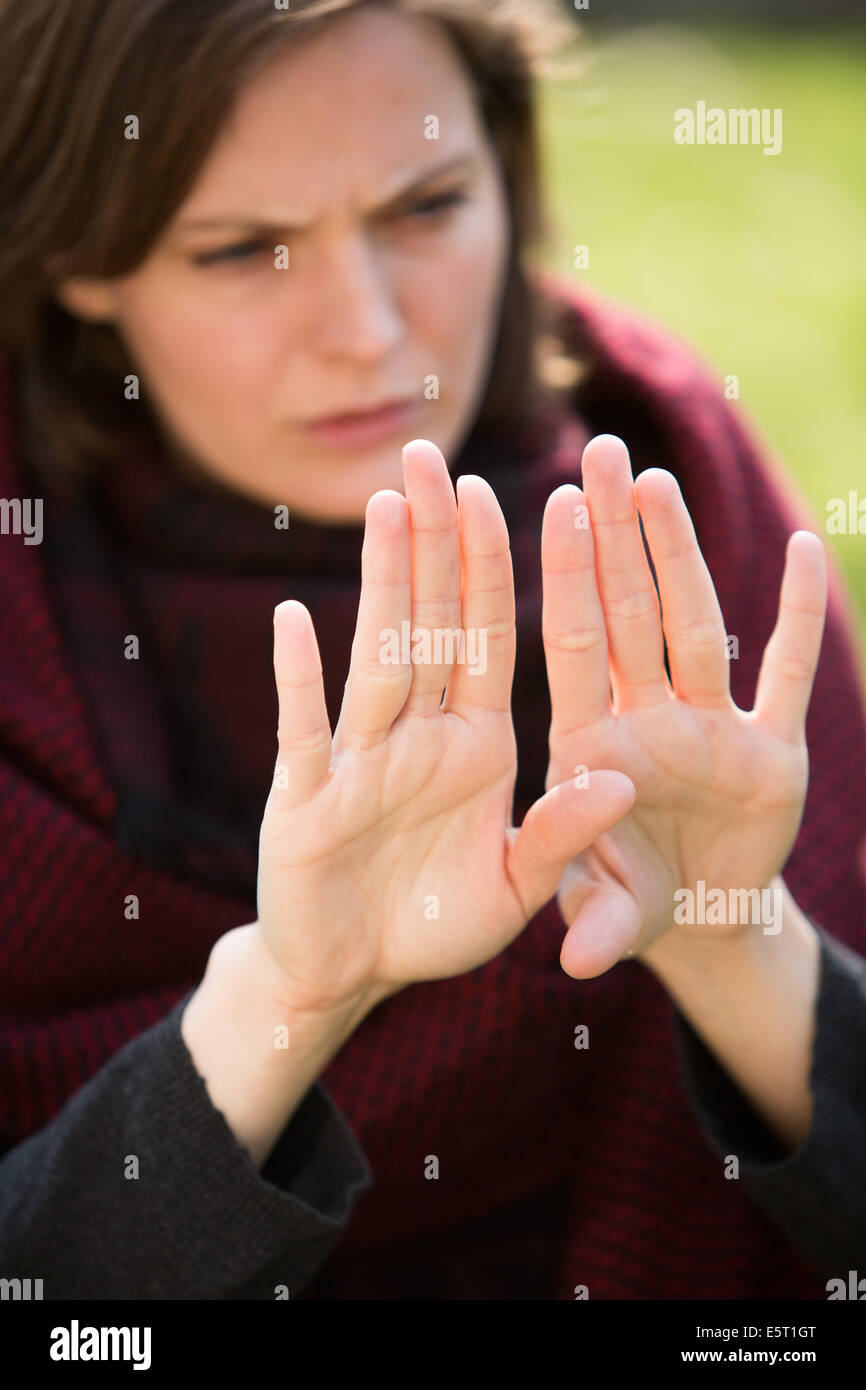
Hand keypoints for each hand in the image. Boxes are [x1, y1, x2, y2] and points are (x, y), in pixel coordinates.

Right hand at [255, 439, 634, 1017]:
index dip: (495, 570)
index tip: (503, 495)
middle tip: (430, 458)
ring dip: (383, 587)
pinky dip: (299, 683)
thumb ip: (562, 836)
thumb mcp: (515, 888)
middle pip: (429, 625)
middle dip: (434, 544)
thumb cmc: (434, 926)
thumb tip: (621, 779)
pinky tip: (293, 622)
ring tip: (386, 510)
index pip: (488, 640)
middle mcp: (419, 738)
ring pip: (376, 659)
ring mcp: (358, 763)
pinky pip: (304, 733)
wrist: (351, 973)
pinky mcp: (303, 802)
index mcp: (477, 747)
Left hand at [541, 433, 826, 978]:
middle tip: (602, 455)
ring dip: (683, 559)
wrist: (692, 913)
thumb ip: (598, 923)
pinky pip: (789, 676)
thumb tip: (580, 960)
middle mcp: (647, 720)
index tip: (549, 504)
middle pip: (630, 614)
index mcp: (592, 744)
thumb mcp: (612, 915)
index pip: (574, 647)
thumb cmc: (630, 900)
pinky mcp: (773, 751)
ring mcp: (711, 728)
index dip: (563, 580)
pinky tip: (803, 555)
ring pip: (697, 628)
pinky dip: (798, 622)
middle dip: (615, 539)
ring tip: (661, 484)